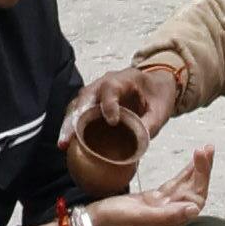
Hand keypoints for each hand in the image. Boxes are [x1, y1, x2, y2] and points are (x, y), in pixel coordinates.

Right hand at [66, 52, 176, 176]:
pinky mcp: (91, 105)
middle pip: (85, 97)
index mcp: (124, 79)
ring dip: (69, 124)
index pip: (110, 87)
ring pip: (77, 105)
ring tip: (63, 144)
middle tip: (68, 139)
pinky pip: (78, 113)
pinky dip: (72, 127)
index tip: (113, 121)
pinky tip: (67, 144)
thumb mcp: (161, 109)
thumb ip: (149, 125)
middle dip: (75, 118)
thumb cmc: (157, 95)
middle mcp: (104, 83)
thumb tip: (137, 147)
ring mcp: (95, 93)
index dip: (109, 103)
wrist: (156, 85)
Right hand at [86, 144, 215, 225]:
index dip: (202, 177)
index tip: (202, 155)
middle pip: (193, 192)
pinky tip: (191, 163)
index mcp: (169, 224)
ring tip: (205, 149)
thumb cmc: (111, 222)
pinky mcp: (152, 201)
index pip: (195, 200)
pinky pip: (173, 186)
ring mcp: (161, 208)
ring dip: (196, 169)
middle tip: (208, 147)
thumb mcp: (138, 217)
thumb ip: (166, 216)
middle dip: (202, 170)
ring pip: (184, 187)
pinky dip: (184, 173)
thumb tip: (195, 210)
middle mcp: (169, 217)